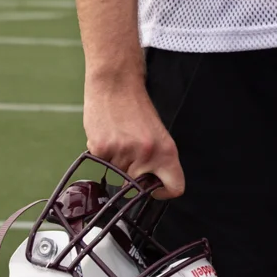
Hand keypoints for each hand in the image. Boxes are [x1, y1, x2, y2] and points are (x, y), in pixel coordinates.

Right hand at [83, 73, 183, 198]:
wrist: (117, 84)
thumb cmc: (137, 108)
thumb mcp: (156, 134)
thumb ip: (156, 159)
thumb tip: (150, 186)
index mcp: (166, 150)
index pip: (175, 187)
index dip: (164, 192)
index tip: (155, 189)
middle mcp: (147, 154)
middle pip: (137, 185)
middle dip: (133, 174)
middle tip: (131, 150)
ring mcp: (123, 153)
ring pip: (117, 174)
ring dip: (116, 161)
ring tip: (120, 136)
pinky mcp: (101, 150)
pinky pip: (101, 163)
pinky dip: (103, 153)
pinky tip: (108, 134)